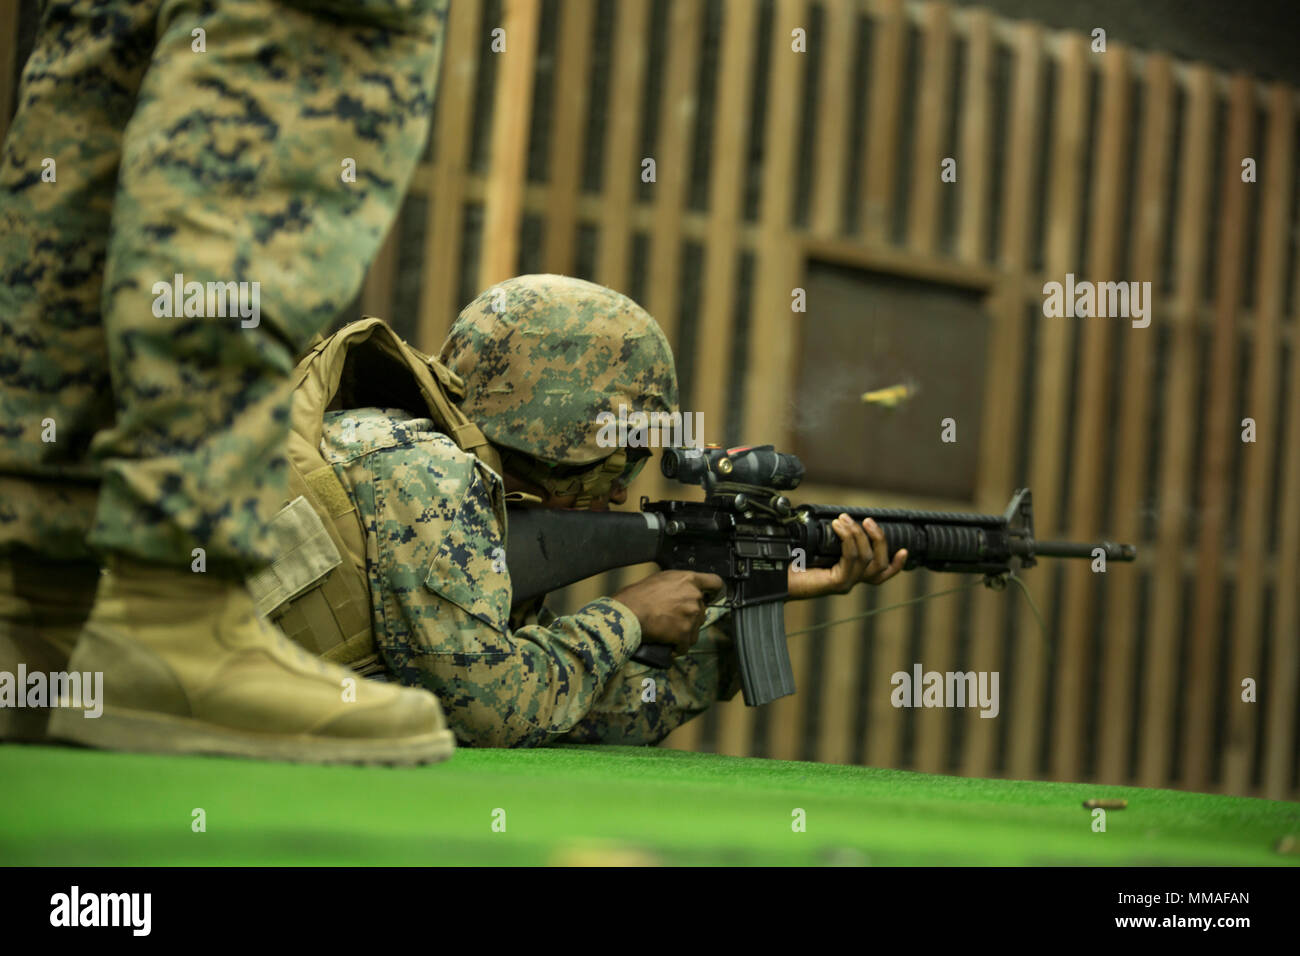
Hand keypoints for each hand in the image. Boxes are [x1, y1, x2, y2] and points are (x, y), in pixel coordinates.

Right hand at [612, 570, 724, 652]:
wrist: (629, 613)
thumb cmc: (638, 596)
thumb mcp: (660, 579)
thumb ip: (678, 584)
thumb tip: (681, 590)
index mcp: (689, 580)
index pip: (715, 582)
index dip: (715, 591)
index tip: (713, 597)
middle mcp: (694, 597)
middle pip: (702, 610)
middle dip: (690, 616)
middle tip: (673, 619)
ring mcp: (692, 616)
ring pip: (695, 629)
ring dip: (684, 632)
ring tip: (667, 632)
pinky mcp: (685, 633)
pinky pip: (686, 644)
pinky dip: (678, 647)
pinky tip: (668, 645)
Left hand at [786, 515, 906, 599]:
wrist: (772, 577)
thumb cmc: (789, 561)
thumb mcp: (815, 545)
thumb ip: (831, 537)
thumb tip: (840, 518)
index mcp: (848, 573)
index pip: (880, 574)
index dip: (895, 564)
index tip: (904, 550)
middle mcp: (850, 580)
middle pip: (879, 564)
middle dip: (878, 539)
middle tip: (866, 520)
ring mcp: (844, 583)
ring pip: (867, 559)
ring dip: (858, 535)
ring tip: (843, 520)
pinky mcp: (836, 583)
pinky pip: (851, 560)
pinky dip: (848, 540)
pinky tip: (838, 528)